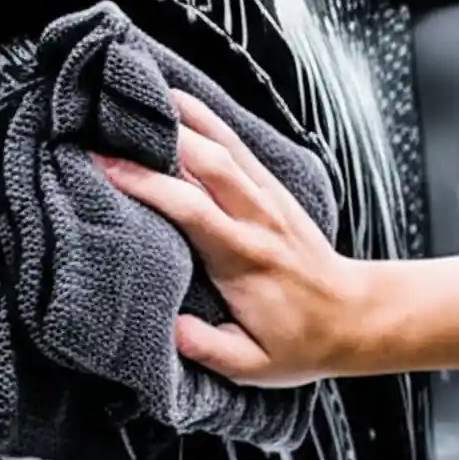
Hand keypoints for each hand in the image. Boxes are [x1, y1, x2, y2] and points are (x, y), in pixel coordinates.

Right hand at [95, 90, 367, 387]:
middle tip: (104, 122)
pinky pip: (239, 146)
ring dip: (181, 118)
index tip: (105, 166)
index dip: (148, 184)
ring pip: (223, 145)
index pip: (192, 210)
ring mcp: (269, 199)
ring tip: (136, 93)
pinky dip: (208, 119)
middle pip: (206, 163)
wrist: (354, 317)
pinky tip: (180, 100)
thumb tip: (172, 328)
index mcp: (245, 259)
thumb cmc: (299, 343)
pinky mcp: (275, 190)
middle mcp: (258, 219)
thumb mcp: (254, 366)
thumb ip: (210, 348)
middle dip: (155, 140)